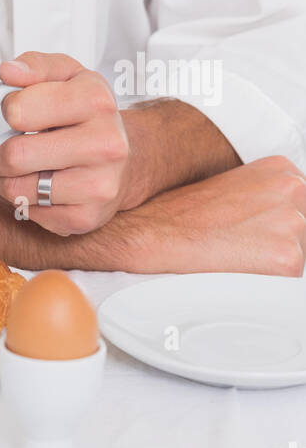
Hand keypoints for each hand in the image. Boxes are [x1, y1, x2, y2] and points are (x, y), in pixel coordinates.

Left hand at [0, 51, 129, 234]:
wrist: (125, 155)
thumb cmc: (87, 112)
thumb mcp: (67, 75)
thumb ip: (35, 66)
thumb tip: (7, 72)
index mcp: (96, 100)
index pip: (18, 110)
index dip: (8, 110)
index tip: (15, 113)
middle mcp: (105, 144)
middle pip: (15, 155)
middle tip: (0, 147)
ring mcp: (99, 185)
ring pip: (17, 188)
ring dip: (5, 178)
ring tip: (17, 166)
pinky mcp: (87, 218)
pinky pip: (30, 212)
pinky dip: (24, 200)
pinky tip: (37, 185)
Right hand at [122, 156, 305, 275]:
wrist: (157, 231)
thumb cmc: (187, 213)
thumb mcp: (236, 188)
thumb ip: (267, 198)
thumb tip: (277, 221)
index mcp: (281, 168)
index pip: (303, 207)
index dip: (277, 224)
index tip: (254, 230)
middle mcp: (294, 187)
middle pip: (305, 229)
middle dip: (282, 239)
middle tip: (243, 241)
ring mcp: (293, 221)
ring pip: (302, 252)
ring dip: (276, 259)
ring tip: (238, 252)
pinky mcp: (288, 256)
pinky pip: (294, 279)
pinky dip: (269, 279)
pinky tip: (239, 266)